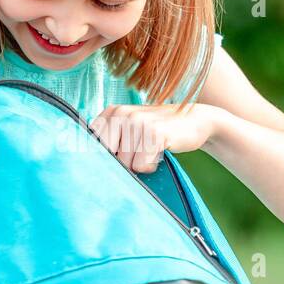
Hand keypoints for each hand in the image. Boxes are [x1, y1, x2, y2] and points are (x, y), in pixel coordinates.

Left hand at [88, 103, 218, 172]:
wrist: (195, 120)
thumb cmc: (158, 132)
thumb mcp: (129, 130)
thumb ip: (108, 142)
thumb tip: (88, 170)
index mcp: (110, 112)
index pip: (89, 146)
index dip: (102, 160)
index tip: (116, 157)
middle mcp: (120, 113)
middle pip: (107, 158)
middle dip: (123, 163)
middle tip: (139, 152)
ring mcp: (137, 121)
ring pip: (125, 165)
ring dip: (140, 164)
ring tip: (152, 149)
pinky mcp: (153, 133)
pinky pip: (141, 166)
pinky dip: (151, 166)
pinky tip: (159, 152)